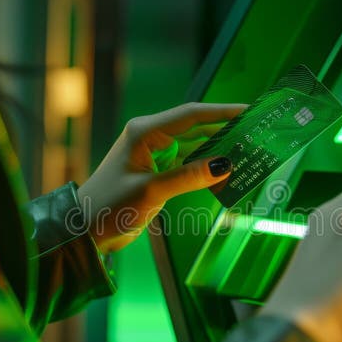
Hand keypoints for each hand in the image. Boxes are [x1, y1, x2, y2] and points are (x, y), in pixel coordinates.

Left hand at [77, 102, 245, 253]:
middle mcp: (150, 137)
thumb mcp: (151, 190)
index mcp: (145, 132)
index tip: (249, 112)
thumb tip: (225, 165)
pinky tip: (227, 168)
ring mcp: (154, 154)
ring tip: (248, 148)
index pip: (192, 115)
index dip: (223, 112)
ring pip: (195, 144)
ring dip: (219, 147)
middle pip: (196, 126)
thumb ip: (188, 177)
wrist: (85, 230)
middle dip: (226, 128)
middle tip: (256, 130)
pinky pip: (189, 162)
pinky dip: (207, 165)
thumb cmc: (110, 206)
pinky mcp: (157, 171)